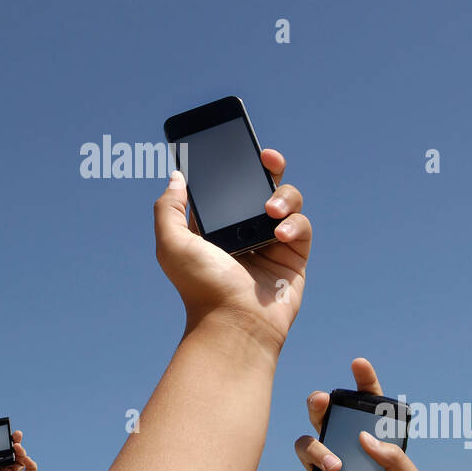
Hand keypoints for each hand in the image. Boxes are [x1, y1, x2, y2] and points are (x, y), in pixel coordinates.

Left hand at [154, 149, 311, 348]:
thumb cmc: (200, 287)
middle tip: (268, 159)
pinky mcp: (294, 256)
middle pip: (264, 185)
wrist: (233, 324)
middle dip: (269, 167)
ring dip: (283, 197)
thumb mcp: (171, 243)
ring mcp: (272, 242)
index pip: (230, 185)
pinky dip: (294, 223)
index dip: (237, 164)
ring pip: (288, 201)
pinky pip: (302, 226)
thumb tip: (175, 177)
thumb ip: (169, 207)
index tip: (239, 146)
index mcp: (217, 225)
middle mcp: (245, 230)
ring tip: (270, 211)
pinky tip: (279, 234)